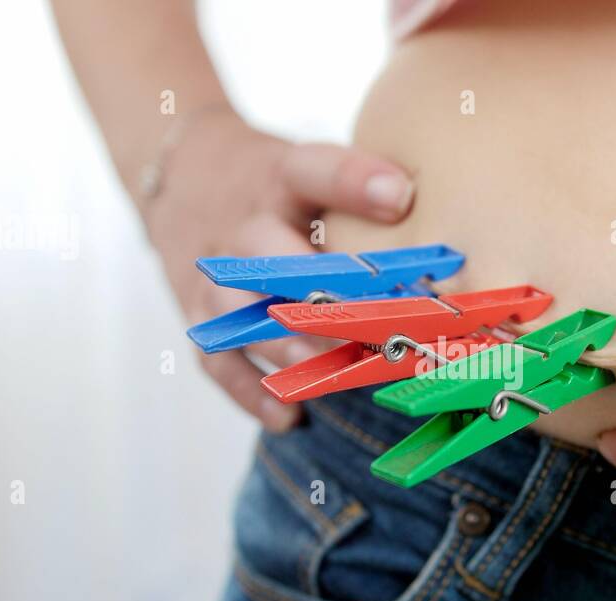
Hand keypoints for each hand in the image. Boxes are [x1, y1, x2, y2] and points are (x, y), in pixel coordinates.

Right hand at [144, 111, 414, 429]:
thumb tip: (433, 224)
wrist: (182, 174)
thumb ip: (363, 193)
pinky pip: (217, 359)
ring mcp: (211, 272)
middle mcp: (242, 224)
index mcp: (282, 177)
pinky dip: (251, 392)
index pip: (314, 169)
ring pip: (241, 315)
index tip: (400, 196)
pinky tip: (290, 418)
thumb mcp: (313, 168)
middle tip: (374, 330)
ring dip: (288, 350)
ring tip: (333, 380)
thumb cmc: (276, 184)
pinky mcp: (194, 312)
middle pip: (274, 257)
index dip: (355, 182)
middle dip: (323, 297)